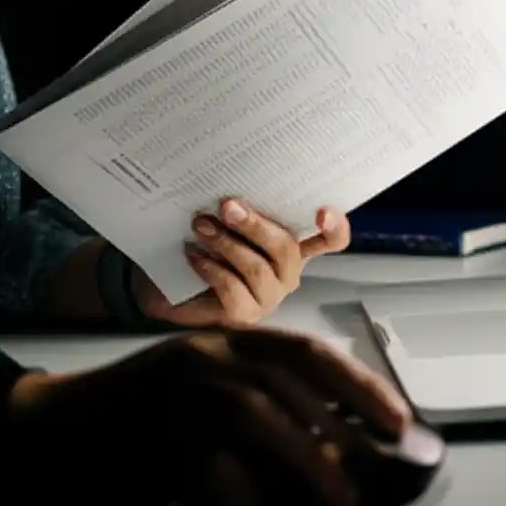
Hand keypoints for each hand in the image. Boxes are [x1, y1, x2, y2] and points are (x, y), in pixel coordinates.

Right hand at [5, 327, 413, 505]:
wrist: (57, 427)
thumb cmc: (145, 409)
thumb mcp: (210, 383)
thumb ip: (268, 394)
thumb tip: (343, 428)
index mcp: (227, 340)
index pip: (306, 352)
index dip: (360, 383)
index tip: (398, 417)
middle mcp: (205, 355)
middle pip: (288, 383)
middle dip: (344, 426)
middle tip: (378, 466)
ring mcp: (176, 390)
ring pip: (257, 414)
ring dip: (308, 457)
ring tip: (343, 497)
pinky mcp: (152, 433)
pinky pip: (212, 464)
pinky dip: (245, 493)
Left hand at [133, 199, 350, 327]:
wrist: (170, 288)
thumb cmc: (206, 246)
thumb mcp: (228, 222)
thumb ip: (242, 209)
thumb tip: (234, 190)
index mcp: (294, 247)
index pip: (332, 241)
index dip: (335, 227)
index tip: (322, 212)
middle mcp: (288, 273)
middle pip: (287, 249)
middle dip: (255, 225)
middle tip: (226, 206)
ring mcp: (269, 296)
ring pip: (257, 267)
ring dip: (225, 242)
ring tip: (200, 225)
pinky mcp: (245, 315)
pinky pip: (232, 288)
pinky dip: (210, 267)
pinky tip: (193, 255)